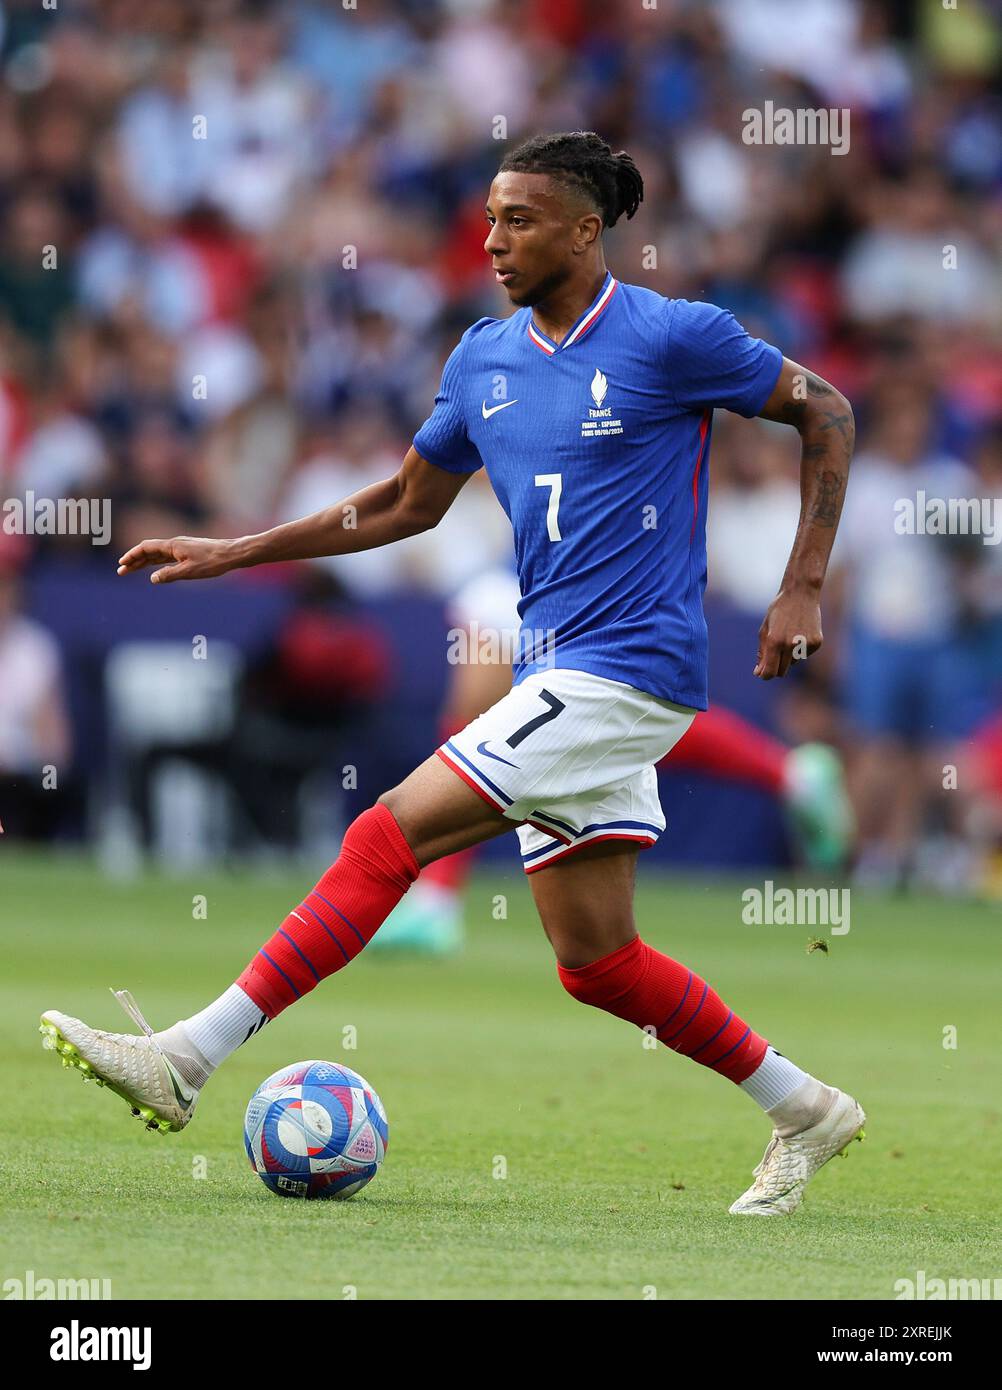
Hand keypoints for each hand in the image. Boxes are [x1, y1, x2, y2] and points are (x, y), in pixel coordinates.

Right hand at [117, 536, 236, 583]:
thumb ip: (169, 575)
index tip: (122, 564)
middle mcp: (174, 544)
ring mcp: (181, 548)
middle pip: (149, 551)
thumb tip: (152, 578)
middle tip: (121, 571)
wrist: (231, 554)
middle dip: (134, 560)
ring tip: (131, 570)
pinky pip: (166, 557)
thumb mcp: (189, 571)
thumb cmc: (212, 562)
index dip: (132, 555)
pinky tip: (153, 569)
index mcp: (172, 545)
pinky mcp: (187, 553)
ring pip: (157, 554)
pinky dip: (156, 562)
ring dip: (144, 562)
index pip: (146, 548)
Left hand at [754, 588, 821, 678]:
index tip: (762, 673)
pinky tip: (800, 632)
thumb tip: (759, 673)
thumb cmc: (779, 611)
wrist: (801, 594)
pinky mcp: (816, 643)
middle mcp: (791, 645)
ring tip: (789, 635)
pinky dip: (801, 649)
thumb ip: (762, 653)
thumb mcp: (765, 630)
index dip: (765, 675)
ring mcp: (805, 644)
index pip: (770, 672)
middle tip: (775, 653)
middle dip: (776, 667)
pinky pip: (805, 655)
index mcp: (775, 641)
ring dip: (789, 656)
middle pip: (782, 671)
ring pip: (794, 663)